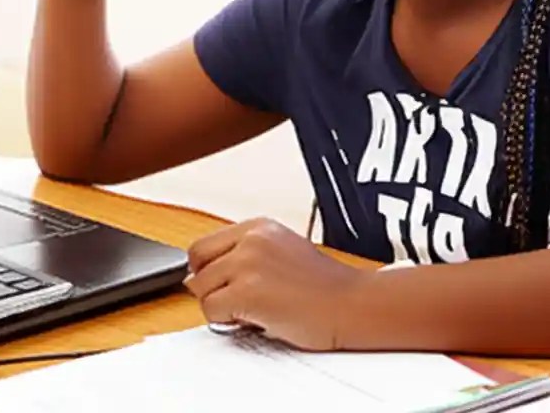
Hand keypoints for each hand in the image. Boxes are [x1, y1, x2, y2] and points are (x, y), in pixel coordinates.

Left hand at [185, 218, 371, 350]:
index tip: (227, 285)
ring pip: (202, 290)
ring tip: (256, 310)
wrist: (353, 305)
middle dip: (211, 287)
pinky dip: (227, 322)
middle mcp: (251, 239)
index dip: (210, 271)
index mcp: (259, 227)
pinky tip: (258, 319)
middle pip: (197, 264)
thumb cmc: (324, 288)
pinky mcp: (247, 291)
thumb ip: (244, 257)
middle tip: (238, 302)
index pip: (205, 245)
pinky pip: (211, 311)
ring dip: (222, 307)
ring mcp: (248, 263)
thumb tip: (196, 276)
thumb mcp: (282, 254)